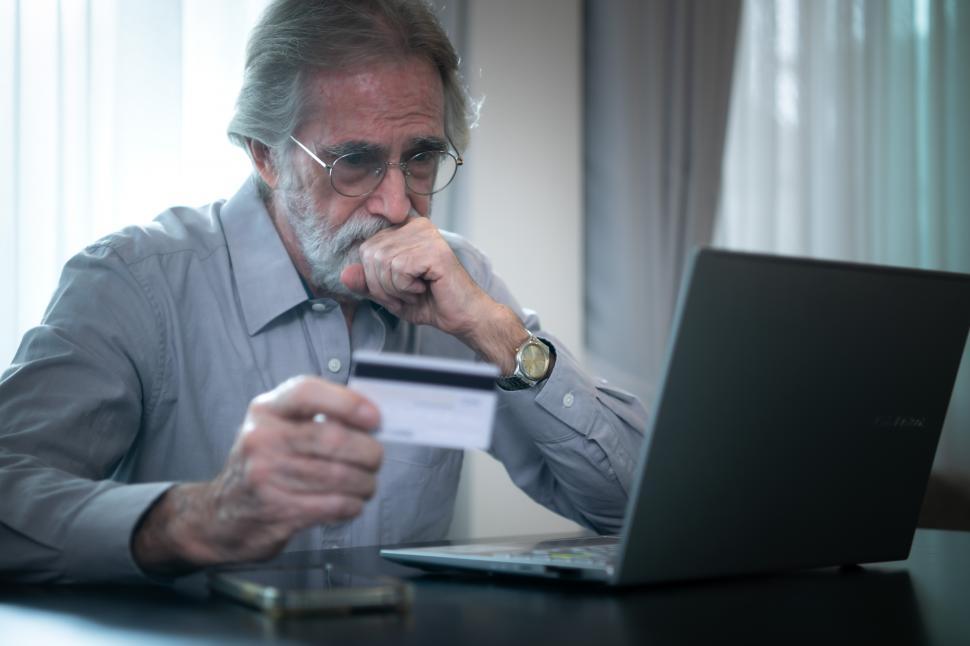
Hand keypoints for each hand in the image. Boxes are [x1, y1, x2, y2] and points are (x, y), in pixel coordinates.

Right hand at [132, 376, 381, 573]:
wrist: (219, 515)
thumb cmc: (261, 465)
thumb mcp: (276, 429)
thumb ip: (316, 418)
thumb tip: (370, 421)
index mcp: (266, 410)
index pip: (308, 392)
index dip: (347, 402)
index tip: (374, 417)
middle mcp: (262, 438)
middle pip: (332, 439)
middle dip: (367, 451)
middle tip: (375, 458)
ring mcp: (266, 475)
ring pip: (337, 475)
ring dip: (364, 482)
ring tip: (366, 484)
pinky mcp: (276, 509)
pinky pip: (332, 504)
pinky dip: (351, 505)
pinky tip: (351, 503)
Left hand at [340, 217, 527, 373]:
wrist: (464, 317)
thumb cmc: (432, 303)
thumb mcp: (390, 295)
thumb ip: (367, 284)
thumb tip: (345, 274)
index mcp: (406, 230)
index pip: (367, 248)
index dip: (373, 277)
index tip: (398, 288)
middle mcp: (416, 226)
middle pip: (371, 254)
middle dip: (382, 284)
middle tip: (407, 293)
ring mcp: (426, 236)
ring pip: (383, 262)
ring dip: (395, 288)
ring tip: (416, 291)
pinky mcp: (433, 251)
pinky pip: (398, 269)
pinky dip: (405, 288)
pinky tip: (424, 288)